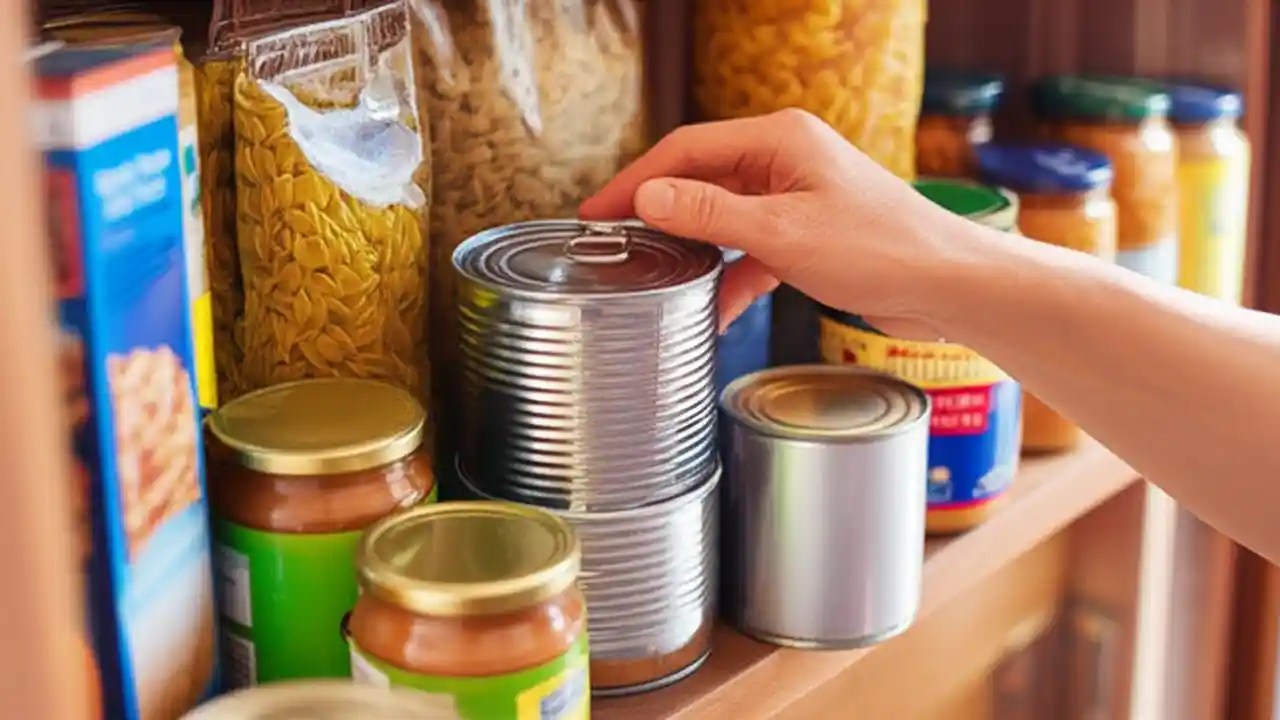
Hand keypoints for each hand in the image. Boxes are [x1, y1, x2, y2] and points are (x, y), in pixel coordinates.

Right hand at [579, 109, 976, 339]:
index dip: (636, 181)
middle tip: (613, 246)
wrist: (947, 286)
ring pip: (724, 218)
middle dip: (659, 216)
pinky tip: (714, 311)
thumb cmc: (880, 248)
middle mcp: (786, 160)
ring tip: (654, 279)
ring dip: (694, 251)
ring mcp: (797, 198)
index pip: (687, 150)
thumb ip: (711, 214)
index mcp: (779, 140)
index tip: (597, 212)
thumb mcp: (782, 234)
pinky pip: (752, 251)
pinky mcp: (808, 235)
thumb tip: (648, 198)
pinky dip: (732, 278)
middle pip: (701, 181)